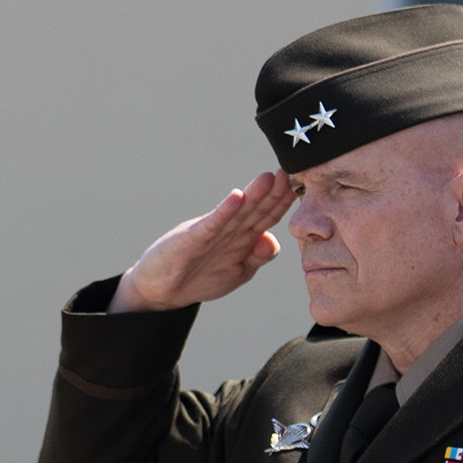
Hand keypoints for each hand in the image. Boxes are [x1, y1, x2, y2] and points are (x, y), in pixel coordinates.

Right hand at [111, 172, 297, 313]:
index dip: (284, 203)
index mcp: (242, 237)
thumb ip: (258, 257)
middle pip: (255, 209)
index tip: (303, 187)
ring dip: (253, 195)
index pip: (267, 216)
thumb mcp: (238, 272)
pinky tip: (236, 198)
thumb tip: (274, 239)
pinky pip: (213, 224)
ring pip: (237, 212)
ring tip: (268, 177)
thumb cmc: (199, 277)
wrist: (160, 290)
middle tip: (290, 172)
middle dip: (274, 192)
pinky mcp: (193, 238)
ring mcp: (211, 232)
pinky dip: (225, 211)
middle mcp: (229, 230)